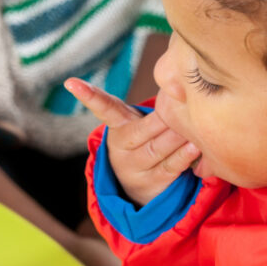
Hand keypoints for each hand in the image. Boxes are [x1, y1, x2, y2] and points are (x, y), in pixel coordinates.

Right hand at [64, 78, 197, 205]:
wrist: (139, 183)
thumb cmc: (147, 138)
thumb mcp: (138, 121)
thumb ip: (152, 106)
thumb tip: (178, 81)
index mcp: (117, 125)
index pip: (103, 108)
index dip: (88, 95)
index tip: (71, 83)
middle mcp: (121, 147)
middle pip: (140, 132)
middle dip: (161, 121)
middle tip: (178, 106)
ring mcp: (135, 168)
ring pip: (157, 150)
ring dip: (176, 139)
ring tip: (191, 126)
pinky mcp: (152, 184)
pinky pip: (170, 168)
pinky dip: (184, 157)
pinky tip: (195, 147)